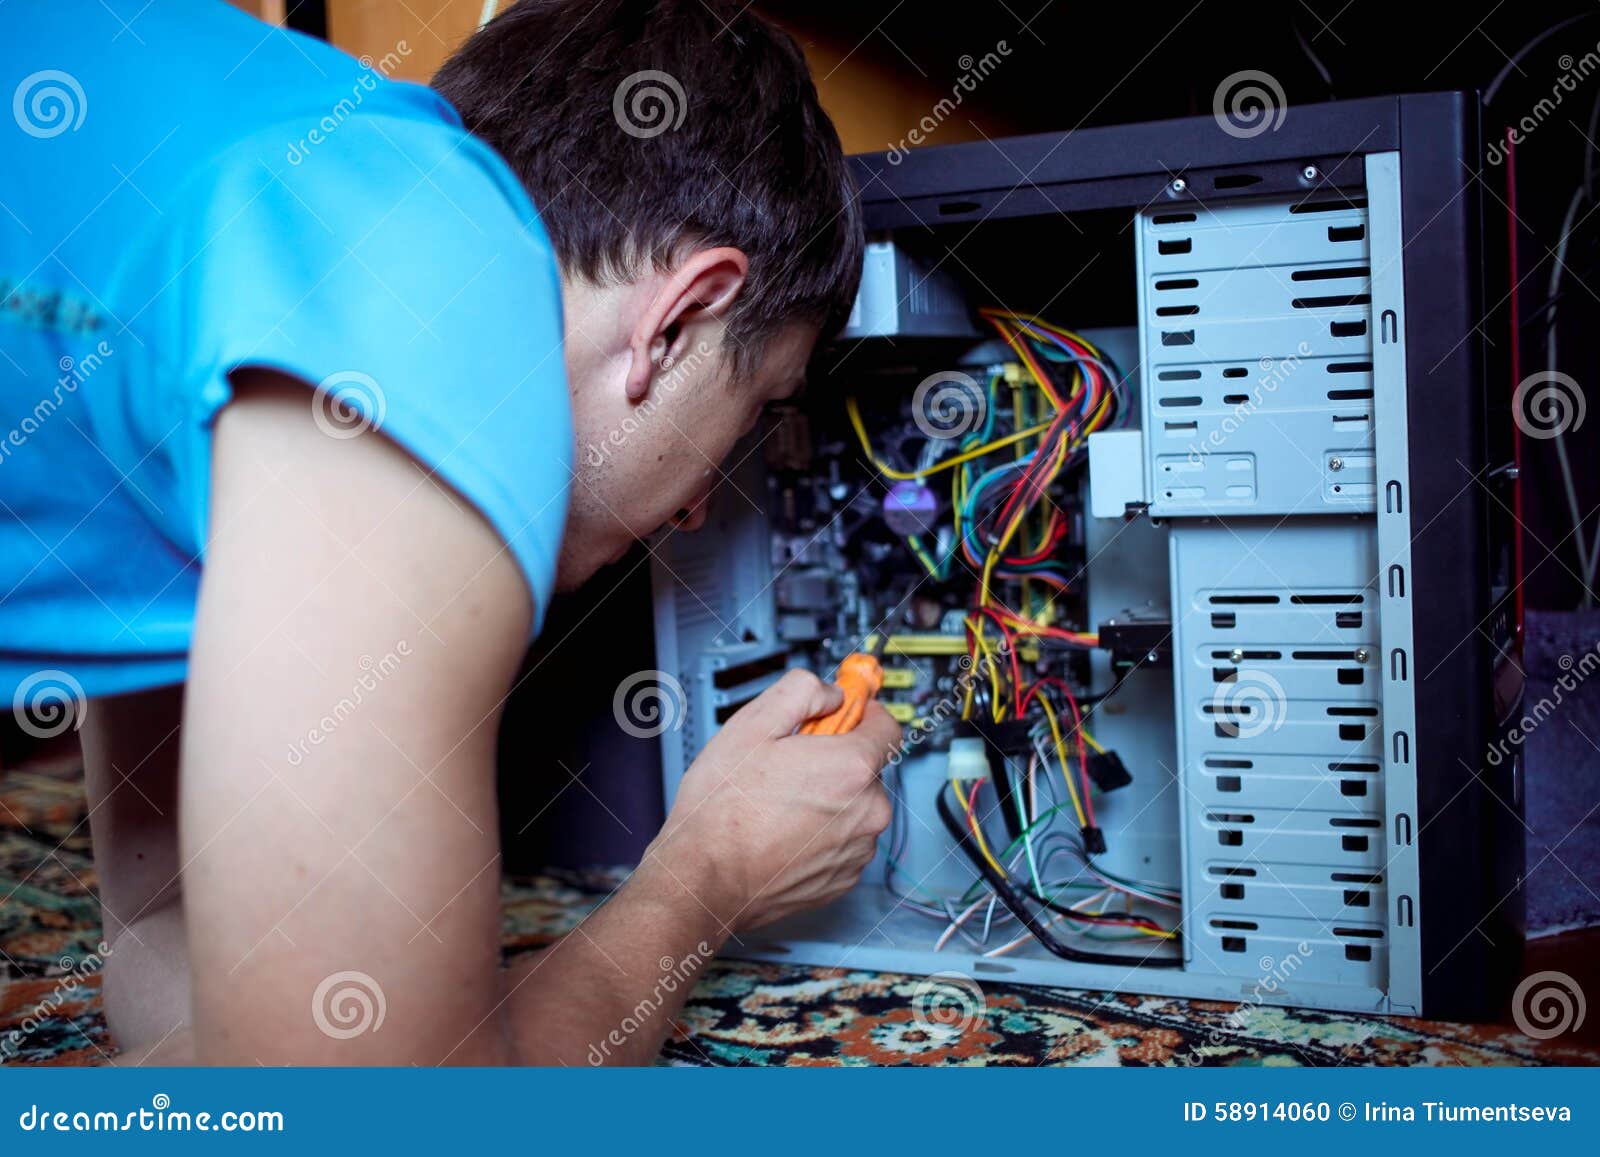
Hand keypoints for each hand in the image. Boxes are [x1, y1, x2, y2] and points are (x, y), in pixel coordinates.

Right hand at [643, 668, 902, 931]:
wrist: (705, 881)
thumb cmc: (722, 813)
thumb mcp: (752, 725)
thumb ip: (802, 692)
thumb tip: (830, 693)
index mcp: (852, 769)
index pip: (888, 726)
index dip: (863, 713)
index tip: (844, 713)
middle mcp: (867, 812)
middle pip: (868, 768)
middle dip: (836, 759)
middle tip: (791, 763)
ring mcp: (858, 850)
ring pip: (856, 807)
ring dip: (830, 799)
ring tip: (779, 803)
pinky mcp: (843, 879)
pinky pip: (844, 842)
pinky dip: (823, 833)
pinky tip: (784, 831)